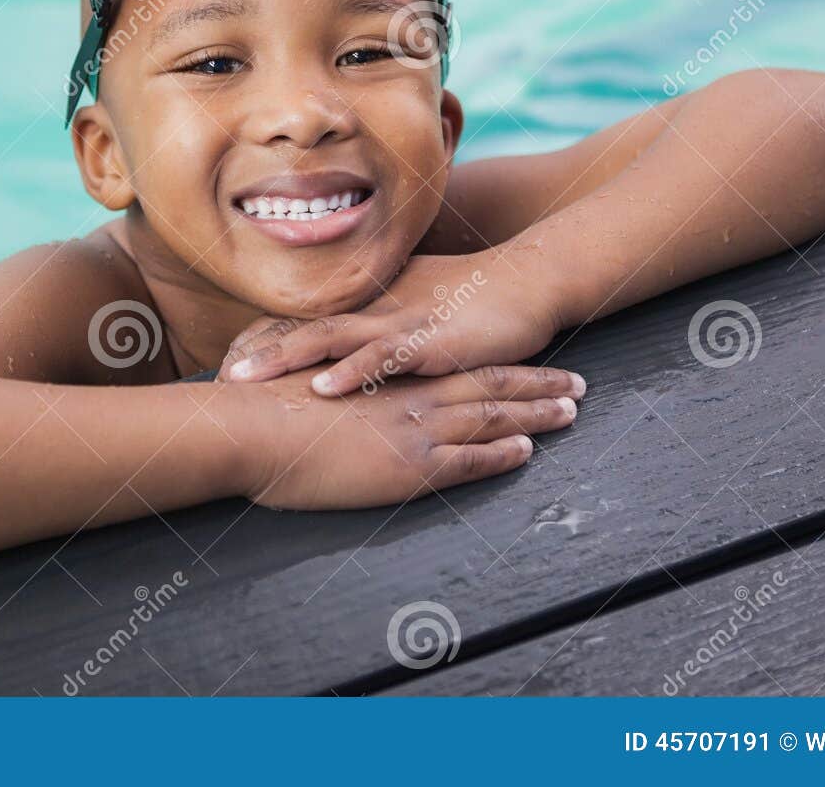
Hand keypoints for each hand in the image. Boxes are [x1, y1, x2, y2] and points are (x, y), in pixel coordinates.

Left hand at [219, 253, 583, 398]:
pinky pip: (384, 358)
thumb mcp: (414, 314)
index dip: (260, 339)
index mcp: (367, 304)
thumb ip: (377, 331)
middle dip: (256, 351)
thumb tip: (341, 356)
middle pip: (302, 326)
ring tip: (245, 379)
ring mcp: (400, 323)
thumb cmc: (471, 300)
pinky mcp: (430, 341)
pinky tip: (324, 387)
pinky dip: (352, 372)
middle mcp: (374, 310)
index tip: (222, 359)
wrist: (528, 282)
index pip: (301, 318)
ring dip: (285, 358)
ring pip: (330, 339)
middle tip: (214, 373)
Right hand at [241, 362, 578, 509]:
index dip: (494, 362)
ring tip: (571, 411)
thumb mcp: (304, 383)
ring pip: (490, 416)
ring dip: (534, 414)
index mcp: (387, 376)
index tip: (524, 359)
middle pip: (486, 384)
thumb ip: (331, 385)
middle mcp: (409, 395)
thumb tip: (331, 391)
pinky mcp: (408, 466)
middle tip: (575, 384)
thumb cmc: (262, 407)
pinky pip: (467, 459)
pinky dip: (500, 454)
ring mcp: (412, 428)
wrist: (249, 427)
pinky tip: (527, 451)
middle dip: (535, 384)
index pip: (453, 364)